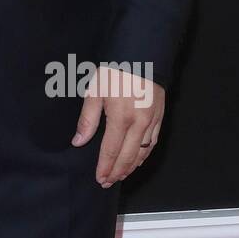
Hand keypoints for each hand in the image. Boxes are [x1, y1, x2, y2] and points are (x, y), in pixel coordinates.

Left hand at [71, 65, 163, 186]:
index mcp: (120, 118)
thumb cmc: (115, 71)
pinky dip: (145, 155)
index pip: (111, 151)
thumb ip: (87, 120)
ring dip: (131, 167)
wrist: (141, 54)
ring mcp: (152, 121)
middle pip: (128, 156)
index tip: (99, 178)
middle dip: (117, 172)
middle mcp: (139, 124)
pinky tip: (138, 159)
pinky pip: (154, 142)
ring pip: (143, 152)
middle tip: (107, 182)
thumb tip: (78, 142)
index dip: (105, 167)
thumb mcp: (95, 91)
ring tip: (120, 175)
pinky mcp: (160, 116)